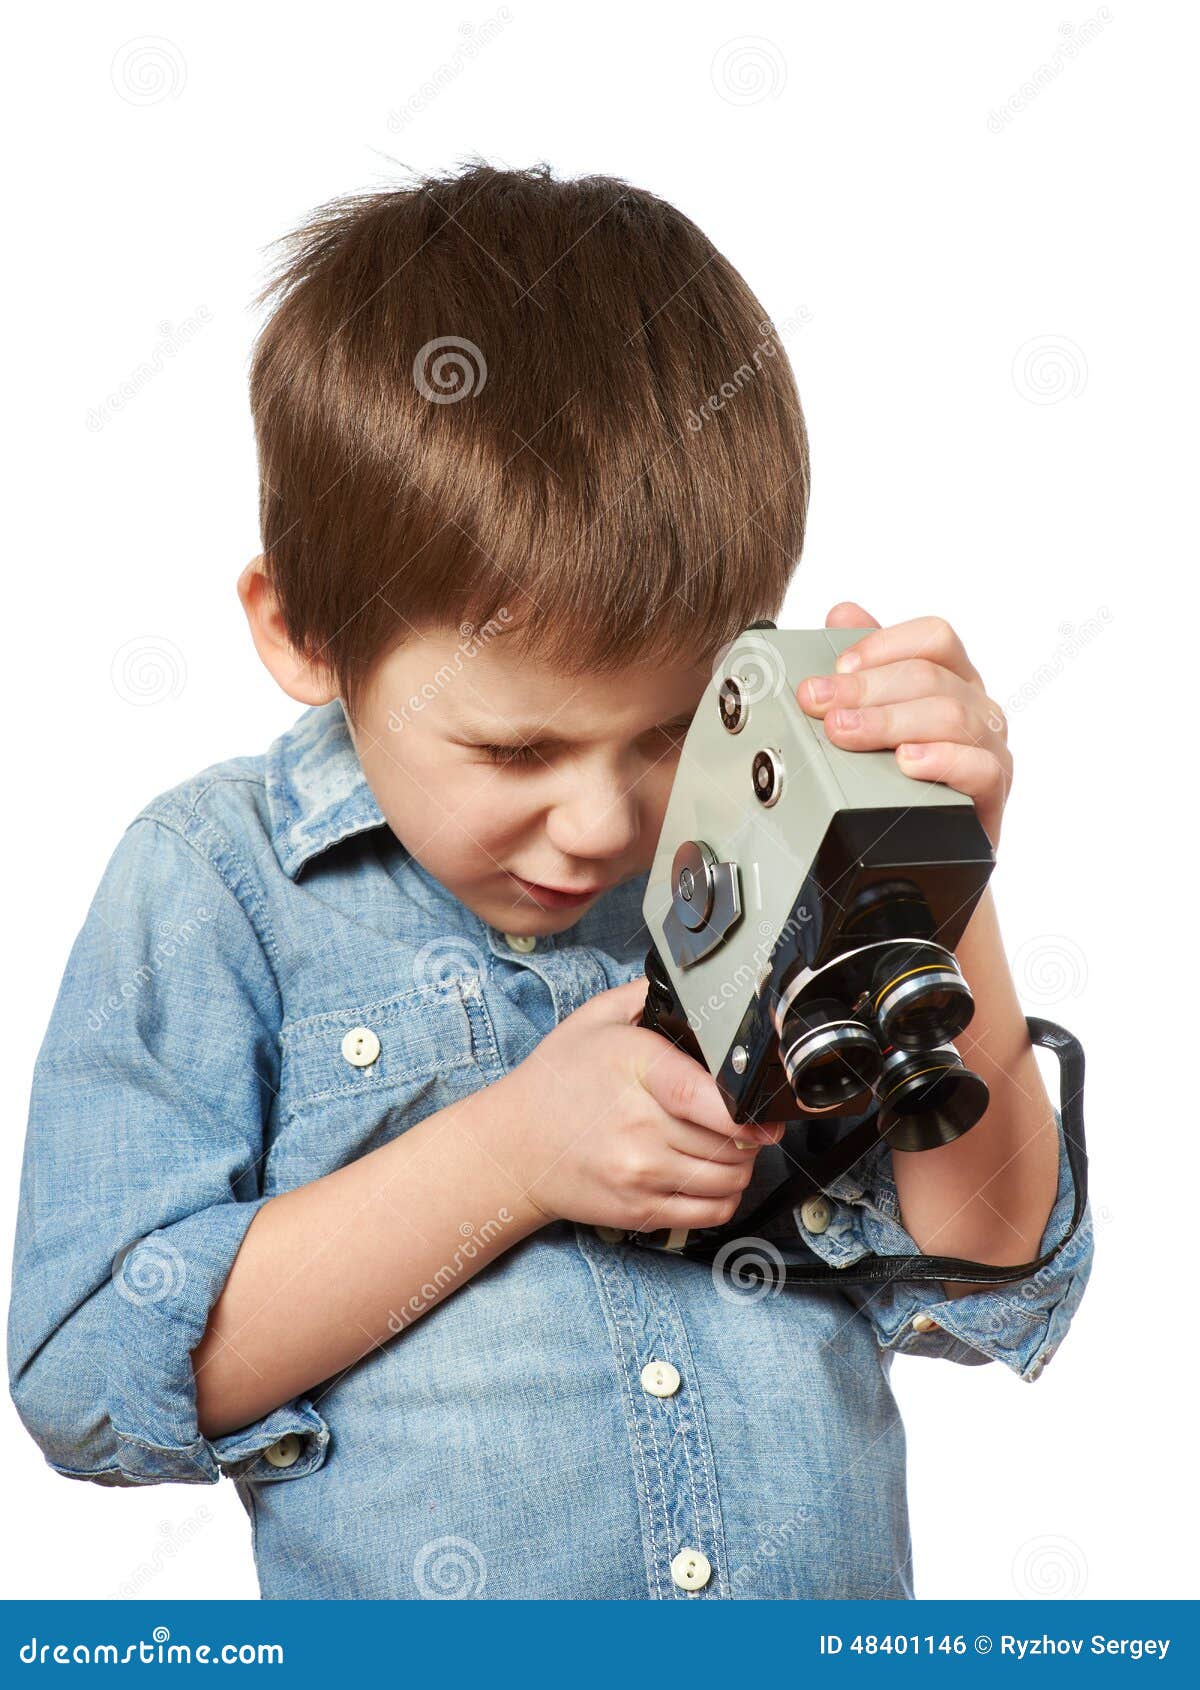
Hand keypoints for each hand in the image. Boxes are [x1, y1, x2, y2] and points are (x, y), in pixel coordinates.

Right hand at [497, 977, 782, 1233]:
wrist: (512, 1148)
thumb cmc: (556, 1082)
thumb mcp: (595, 1019)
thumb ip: (647, 995)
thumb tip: (695, 983)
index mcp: (634, 1070)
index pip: (704, 1096)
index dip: (745, 1107)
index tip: (762, 1106)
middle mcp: (639, 1127)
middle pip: (731, 1138)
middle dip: (750, 1128)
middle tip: (741, 1116)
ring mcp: (640, 1174)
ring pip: (730, 1176)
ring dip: (742, 1161)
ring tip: (726, 1143)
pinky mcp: (641, 1211)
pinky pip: (712, 1212)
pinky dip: (726, 1194)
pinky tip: (712, 1174)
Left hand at [796, 601, 1012, 850]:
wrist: (926, 848)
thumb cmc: (903, 777)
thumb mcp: (880, 716)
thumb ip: (865, 666)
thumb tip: (843, 613)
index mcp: (953, 678)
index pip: (933, 637)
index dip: (883, 645)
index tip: (837, 668)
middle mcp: (977, 706)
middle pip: (931, 676)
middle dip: (866, 688)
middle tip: (818, 704)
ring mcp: (989, 748)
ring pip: (950, 715)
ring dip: (889, 721)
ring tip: (844, 733)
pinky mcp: (992, 792)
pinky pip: (979, 766)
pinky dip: (941, 760)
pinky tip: (906, 762)